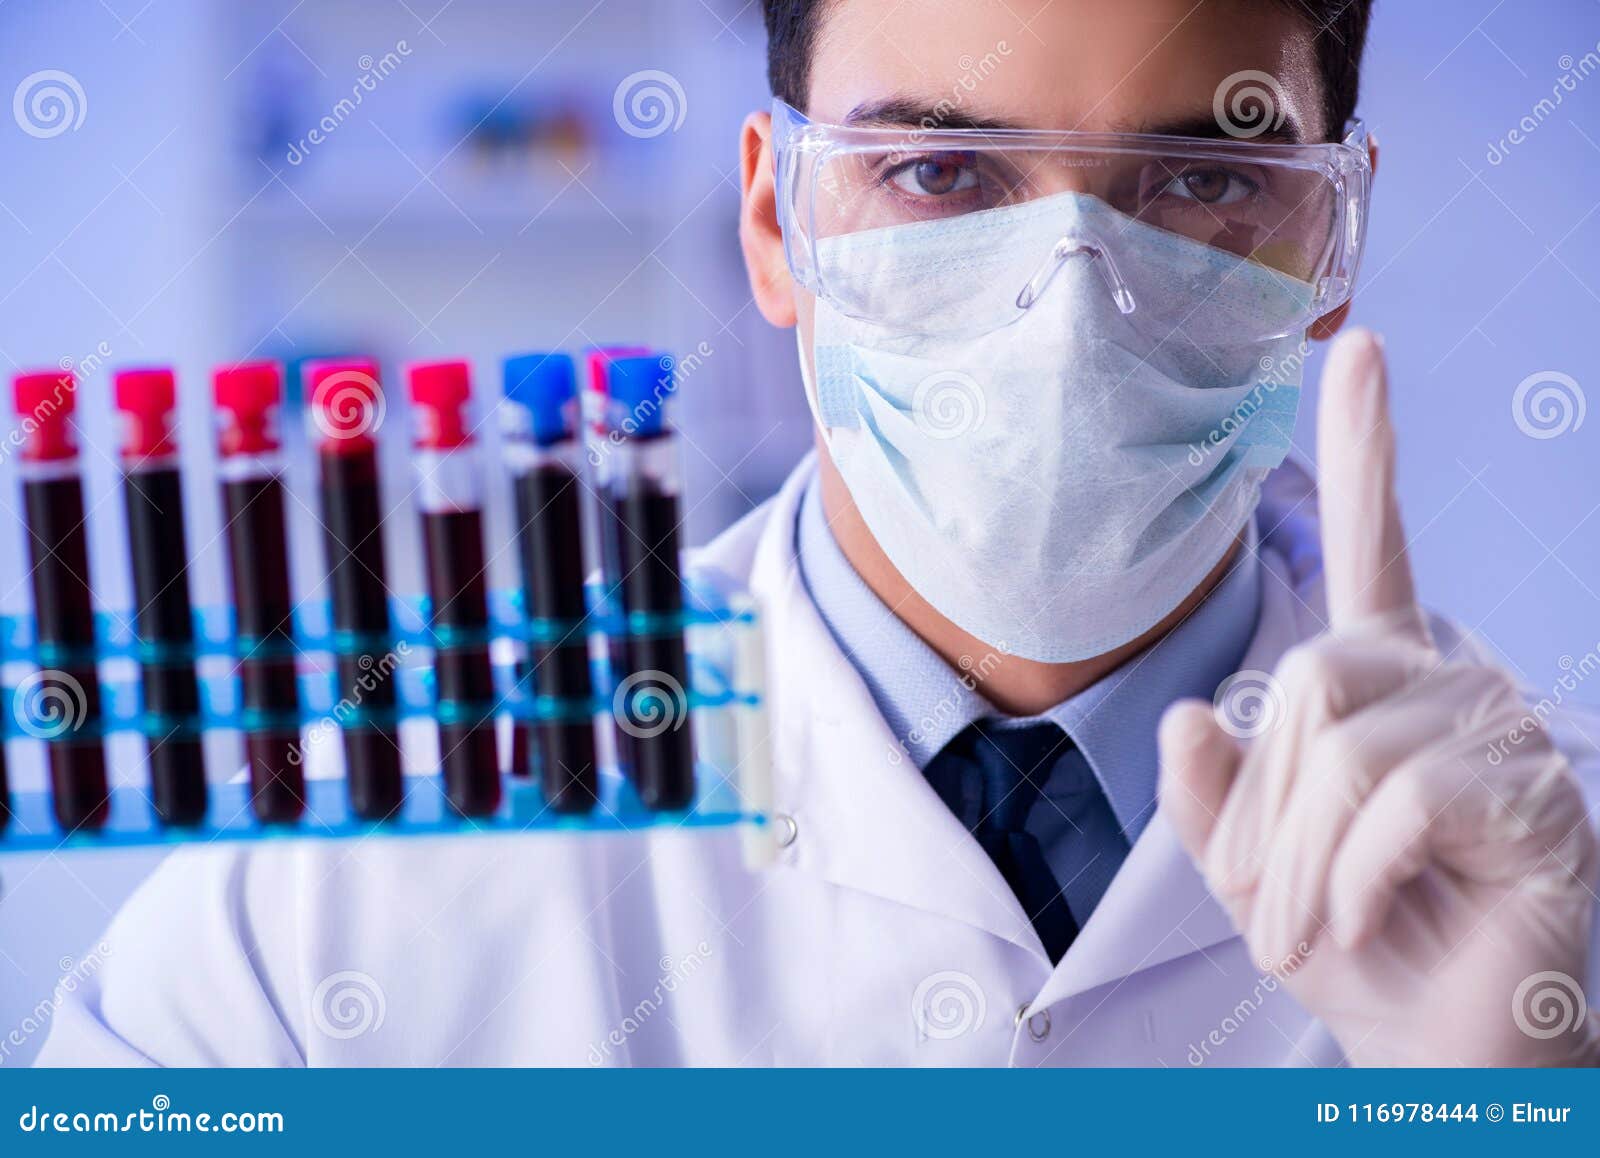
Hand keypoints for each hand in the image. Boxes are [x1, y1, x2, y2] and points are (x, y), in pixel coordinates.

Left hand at [1158, 328, 1599, 1066]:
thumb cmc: (1347, 940)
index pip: (1370, 544)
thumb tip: (1192, 709)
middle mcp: (1449, 678)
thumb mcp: (1249, 864)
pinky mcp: (1535, 796)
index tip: (1356, 347)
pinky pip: (1393, 805)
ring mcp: (1502, 731)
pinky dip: (1347, 881)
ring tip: (1306, 930)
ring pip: (1341, 747)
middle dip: (1259, 812)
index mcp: (1380, 676)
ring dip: (1296, 863)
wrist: (1430, 1043)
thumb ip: (1209, 791)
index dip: (1364, 446)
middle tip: (1266, 907)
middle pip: (1304, 677)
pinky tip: (1359, 927)